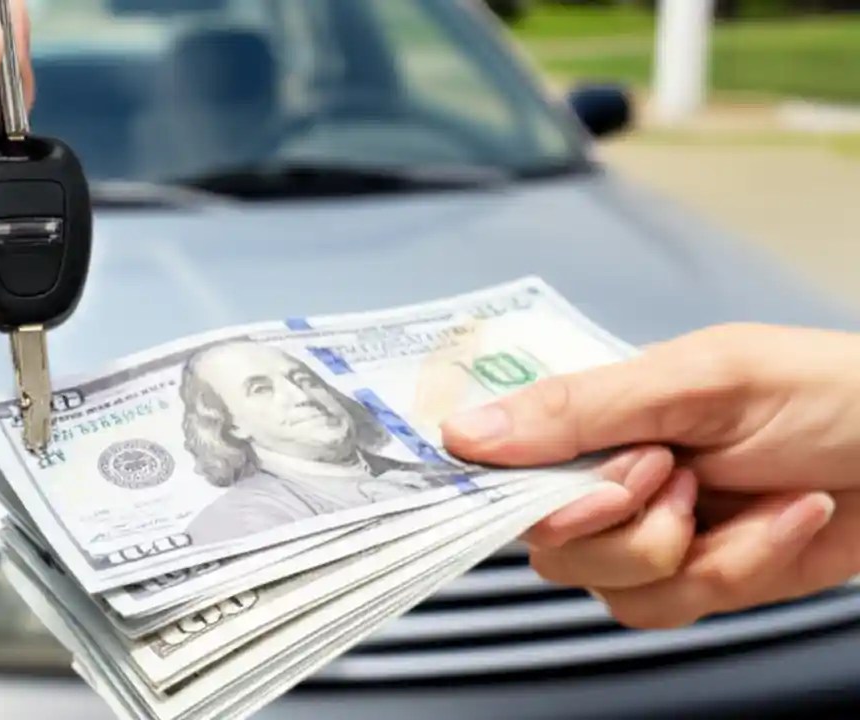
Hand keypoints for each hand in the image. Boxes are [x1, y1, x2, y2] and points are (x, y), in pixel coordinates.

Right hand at [439, 322, 859, 628]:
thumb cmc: (829, 394)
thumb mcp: (697, 383)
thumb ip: (580, 410)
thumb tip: (465, 434)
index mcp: (597, 414)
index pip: (505, 462)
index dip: (525, 491)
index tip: (590, 487)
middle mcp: (610, 475)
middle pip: (550, 541)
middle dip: (624, 522)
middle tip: (678, 473)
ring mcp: (651, 532)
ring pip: (604, 584)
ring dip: (689, 551)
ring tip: (742, 495)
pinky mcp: (697, 579)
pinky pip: (667, 609)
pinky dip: (737, 571)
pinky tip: (782, 523)